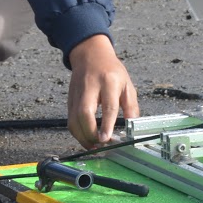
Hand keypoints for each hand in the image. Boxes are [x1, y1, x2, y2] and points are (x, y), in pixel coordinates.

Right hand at [67, 34, 138, 149]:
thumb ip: (131, 106)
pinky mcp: (69, 100)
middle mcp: (90, 88)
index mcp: (109, 81)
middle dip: (90, 133)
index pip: (108, 105)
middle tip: (99, 145)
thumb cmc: (111, 71)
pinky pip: (70, 120)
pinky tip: (86, 139)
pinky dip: (76, 133)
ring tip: (93, 146)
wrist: (90, 55)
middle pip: (85, 114)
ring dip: (82, 137)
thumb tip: (133, 126)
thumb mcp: (127, 84)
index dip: (107, 123)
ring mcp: (77, 94)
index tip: (106, 139)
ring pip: (73, 119)